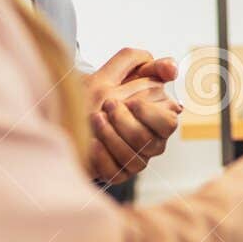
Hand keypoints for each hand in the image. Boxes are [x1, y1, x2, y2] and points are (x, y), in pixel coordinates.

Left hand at [85, 48, 182, 183]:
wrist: (70, 114)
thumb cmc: (104, 93)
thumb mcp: (124, 74)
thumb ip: (150, 66)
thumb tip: (172, 69)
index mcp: (160, 120)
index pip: (169, 123)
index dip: (150, 113)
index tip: (131, 101)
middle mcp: (151, 143)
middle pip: (147, 140)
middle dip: (124, 122)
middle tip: (107, 104)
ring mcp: (135, 161)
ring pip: (131, 157)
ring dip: (110, 135)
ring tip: (94, 118)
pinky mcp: (116, 174)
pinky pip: (114, 173)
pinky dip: (102, 156)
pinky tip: (92, 142)